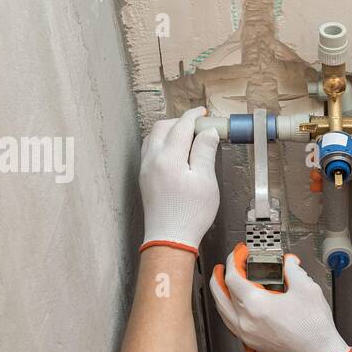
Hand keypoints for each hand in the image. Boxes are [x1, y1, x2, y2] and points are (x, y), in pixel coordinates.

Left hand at [139, 106, 220, 252]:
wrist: (170, 238)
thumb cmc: (191, 213)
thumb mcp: (206, 180)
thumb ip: (204, 151)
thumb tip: (207, 132)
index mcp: (169, 157)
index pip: (181, 127)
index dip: (193, 117)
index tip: (204, 114)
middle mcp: (152, 159)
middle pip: (163, 128)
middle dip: (180, 121)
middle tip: (197, 124)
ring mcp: (145, 169)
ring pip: (153, 138)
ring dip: (169, 131)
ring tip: (186, 136)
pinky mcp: (144, 179)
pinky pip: (149, 150)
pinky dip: (161, 143)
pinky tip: (174, 151)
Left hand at [210, 248, 351, 351]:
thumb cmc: (315, 329)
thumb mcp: (307, 288)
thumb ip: (293, 269)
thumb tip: (288, 262)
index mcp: (256, 305)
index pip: (232, 277)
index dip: (233, 260)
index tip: (239, 253)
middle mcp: (246, 321)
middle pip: (220, 293)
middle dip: (220, 275)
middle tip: (224, 266)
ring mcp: (247, 334)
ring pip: (222, 310)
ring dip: (220, 293)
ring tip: (223, 284)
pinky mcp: (252, 343)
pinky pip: (230, 323)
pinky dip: (228, 310)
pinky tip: (235, 306)